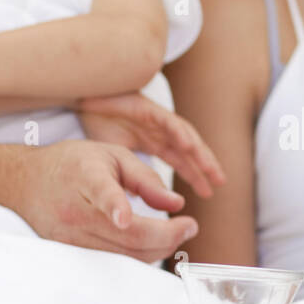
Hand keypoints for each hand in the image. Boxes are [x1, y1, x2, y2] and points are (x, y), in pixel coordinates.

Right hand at [12, 138, 198, 261]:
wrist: (24, 182)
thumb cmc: (74, 164)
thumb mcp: (112, 155)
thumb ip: (146, 178)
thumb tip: (176, 203)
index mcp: (85, 177)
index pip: (101, 193)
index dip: (114, 206)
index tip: (124, 217)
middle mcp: (74, 211)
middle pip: (127, 236)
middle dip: (168, 235)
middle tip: (190, 226)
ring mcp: (69, 237)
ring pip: (124, 256)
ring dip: (158, 249)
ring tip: (177, 232)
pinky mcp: (69, 253)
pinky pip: (112, 262)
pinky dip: (139, 255)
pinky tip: (153, 243)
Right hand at [77, 91, 225, 197]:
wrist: (83, 101)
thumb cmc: (98, 125)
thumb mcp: (115, 158)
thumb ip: (129, 177)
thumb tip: (136, 202)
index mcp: (154, 142)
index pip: (181, 162)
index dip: (195, 176)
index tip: (209, 193)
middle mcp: (159, 131)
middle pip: (189, 150)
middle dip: (205, 166)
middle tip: (220, 181)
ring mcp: (156, 119)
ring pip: (185, 136)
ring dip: (199, 151)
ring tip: (210, 168)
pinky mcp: (149, 109)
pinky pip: (169, 121)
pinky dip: (180, 133)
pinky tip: (189, 146)